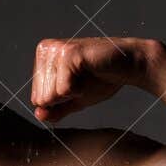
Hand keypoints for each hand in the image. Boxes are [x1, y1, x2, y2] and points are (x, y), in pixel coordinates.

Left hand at [30, 36, 147, 122]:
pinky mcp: (68, 54)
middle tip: (82, 80)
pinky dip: (79, 90)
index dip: (60, 101)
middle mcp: (45, 50)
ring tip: (86, 75)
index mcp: (42, 59)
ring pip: (50, 96)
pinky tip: (89, 73)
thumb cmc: (102, 79)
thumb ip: (55, 109)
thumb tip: (38, 115)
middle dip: (65, 98)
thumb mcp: (74, 99)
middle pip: (41, 98)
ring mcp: (56, 50)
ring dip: (73, 93)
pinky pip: (63, 90)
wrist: (128, 66)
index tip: (75, 84)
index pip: (37, 99)